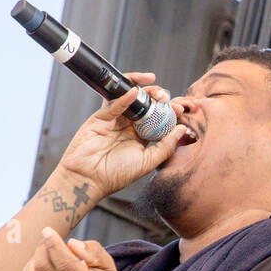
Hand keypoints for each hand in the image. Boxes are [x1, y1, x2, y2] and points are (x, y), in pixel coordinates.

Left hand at [16, 227, 124, 270]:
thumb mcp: (109, 269)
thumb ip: (94, 251)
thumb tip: (71, 243)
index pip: (65, 263)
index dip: (53, 243)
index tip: (48, 231)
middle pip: (44, 269)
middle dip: (41, 249)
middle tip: (46, 242)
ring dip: (31, 263)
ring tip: (41, 257)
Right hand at [55, 71, 195, 200]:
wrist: (88, 178)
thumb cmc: (115, 175)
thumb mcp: (147, 162)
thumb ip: (165, 146)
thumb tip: (182, 130)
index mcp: (141, 139)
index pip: (158, 119)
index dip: (169, 112)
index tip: (179, 110)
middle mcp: (129, 127)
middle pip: (147, 105)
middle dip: (158, 98)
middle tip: (166, 98)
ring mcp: (115, 120)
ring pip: (132, 99)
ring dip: (144, 92)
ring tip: (155, 91)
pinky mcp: (101, 117)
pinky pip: (114, 103)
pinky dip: (125, 96)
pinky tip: (135, 92)